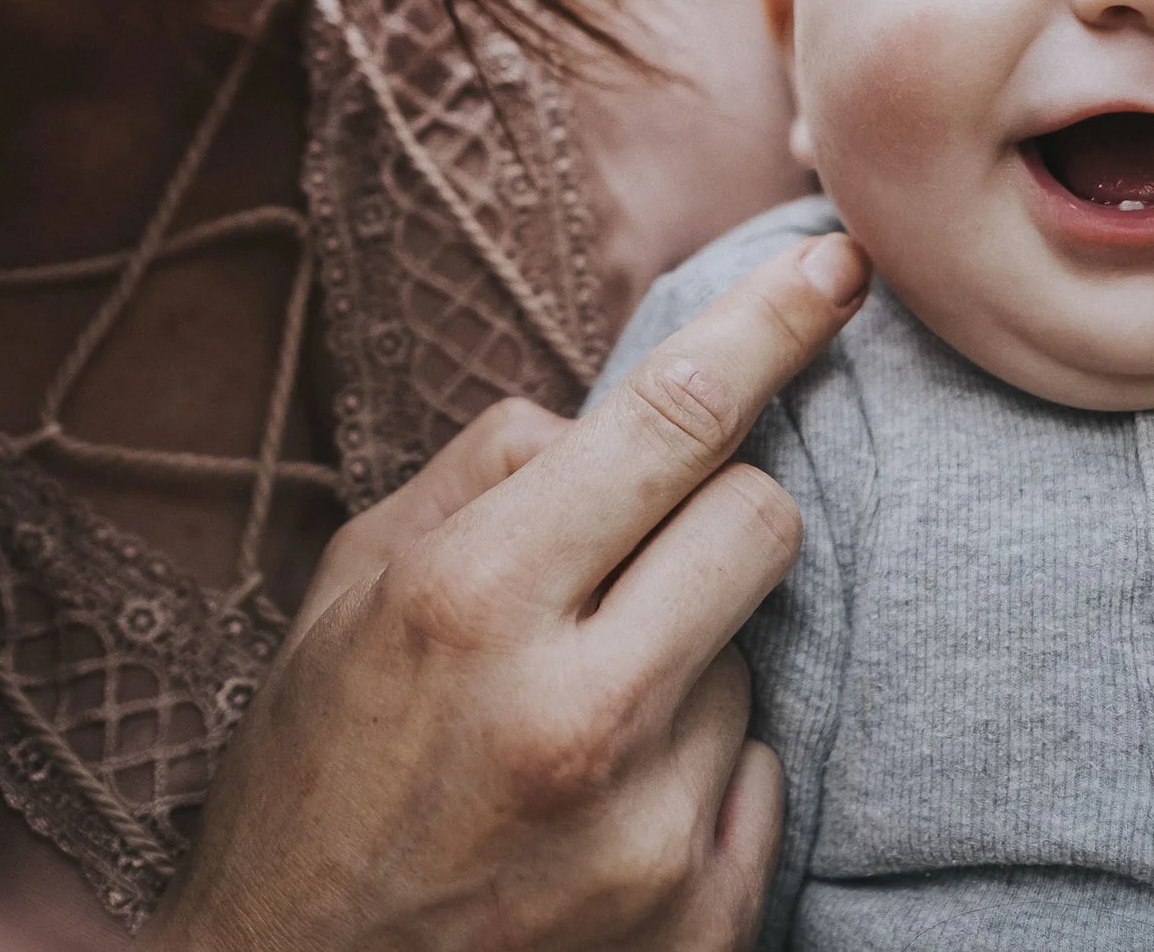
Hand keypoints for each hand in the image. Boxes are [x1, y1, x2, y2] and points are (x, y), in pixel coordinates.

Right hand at [142, 233, 871, 951]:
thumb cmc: (313, 783)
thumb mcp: (348, 594)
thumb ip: (480, 477)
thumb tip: (599, 420)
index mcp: (472, 601)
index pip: (674, 422)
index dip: (772, 327)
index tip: (840, 267)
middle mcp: (573, 714)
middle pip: (762, 523)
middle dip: (713, 518)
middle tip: (633, 568)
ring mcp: (647, 831)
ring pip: (756, 660)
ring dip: (686, 668)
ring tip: (573, 734)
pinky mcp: (700, 922)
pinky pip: (760, 780)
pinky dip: (698, 780)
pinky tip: (600, 817)